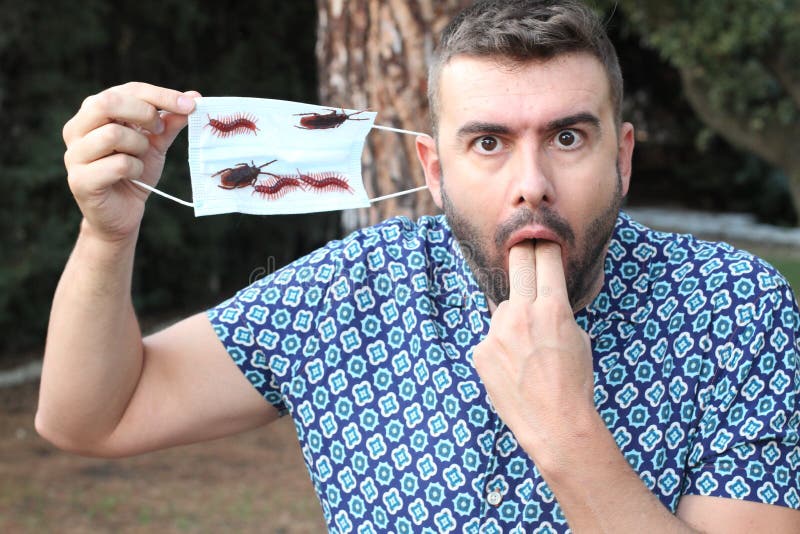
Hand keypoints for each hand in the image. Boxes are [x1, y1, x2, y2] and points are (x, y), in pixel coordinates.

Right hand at [62, 82, 198, 241]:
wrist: (122, 215)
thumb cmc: (135, 174)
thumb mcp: (155, 144)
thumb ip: (169, 122)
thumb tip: (194, 97)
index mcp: (92, 114)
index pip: (126, 90)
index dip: (159, 95)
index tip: (190, 104)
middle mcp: (76, 129)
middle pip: (107, 102)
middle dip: (144, 114)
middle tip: (160, 131)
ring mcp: (74, 155)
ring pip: (112, 134)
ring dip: (139, 146)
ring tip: (140, 158)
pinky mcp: (80, 180)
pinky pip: (117, 164)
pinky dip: (135, 169)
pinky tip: (134, 176)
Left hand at [473, 240, 595, 461]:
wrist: (555, 424)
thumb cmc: (575, 383)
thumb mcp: (577, 339)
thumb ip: (556, 313)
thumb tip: (543, 299)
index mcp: (553, 307)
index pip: (545, 259)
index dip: (543, 246)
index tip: (539, 239)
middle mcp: (522, 313)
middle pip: (517, 265)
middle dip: (521, 253)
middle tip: (520, 246)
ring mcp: (497, 332)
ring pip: (503, 310)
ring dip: (512, 321)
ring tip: (527, 353)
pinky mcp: (481, 351)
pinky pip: (491, 339)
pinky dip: (500, 350)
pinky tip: (513, 371)